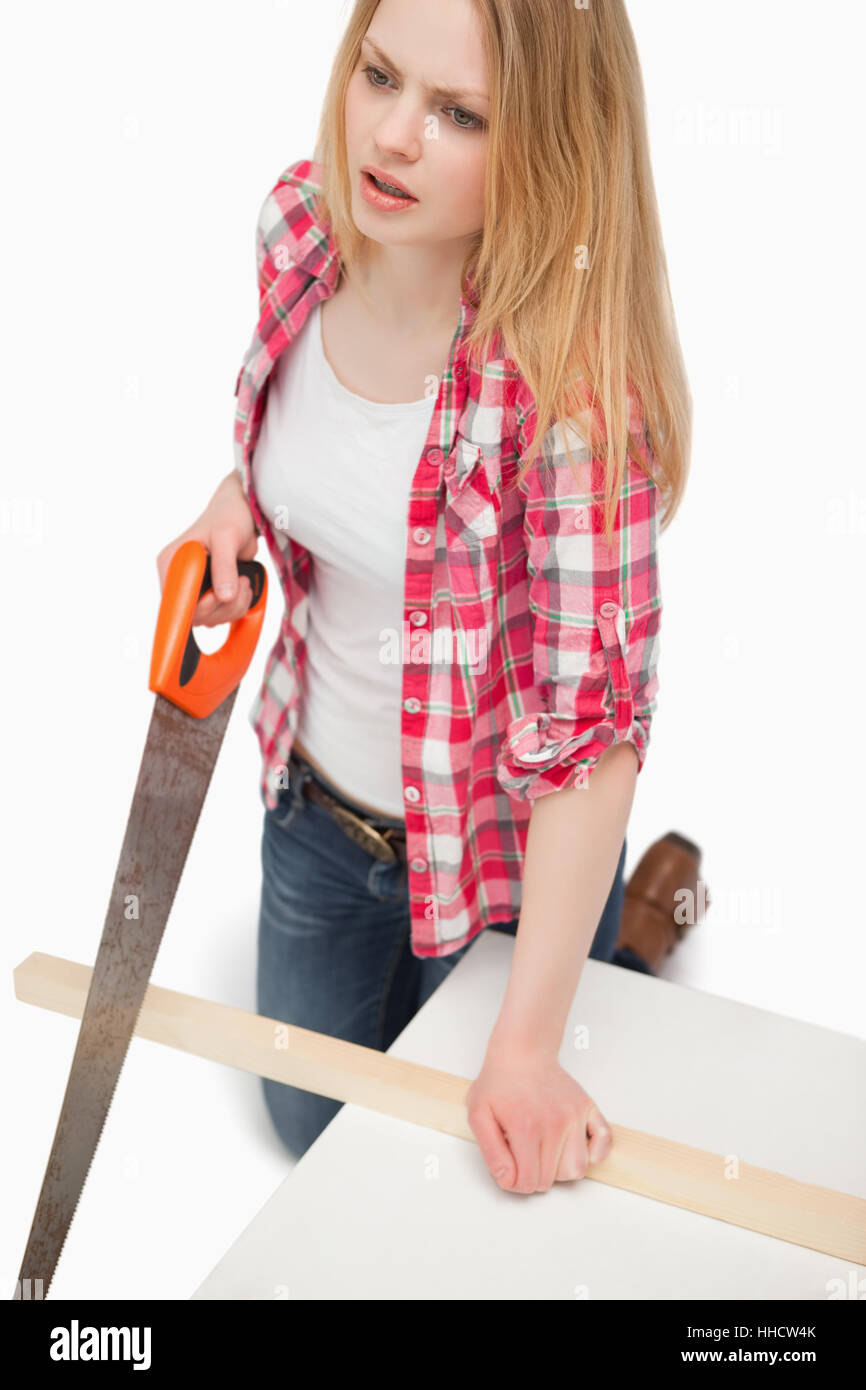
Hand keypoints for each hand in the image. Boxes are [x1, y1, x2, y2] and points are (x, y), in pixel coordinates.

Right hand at [156, 471, 258, 627]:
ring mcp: (194, 589)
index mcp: (170, 563)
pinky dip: (236, 607)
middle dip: (223, 606)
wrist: (241, 515)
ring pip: (210, 619)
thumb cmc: (229, 518)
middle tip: (241, 582)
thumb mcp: (227, 537)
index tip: (218, 596)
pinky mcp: (208, 595)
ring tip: (244, 581)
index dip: (196, 608)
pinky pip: (220, 615)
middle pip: (194, 615)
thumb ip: (224, 566)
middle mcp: (178, 579)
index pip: (173, 602)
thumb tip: (224, 596)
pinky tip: (243, 587)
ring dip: (233, 607)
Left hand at [466, 1044, 611, 1192]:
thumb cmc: (499, 1083)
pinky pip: (604, 1140)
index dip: (515, 1183)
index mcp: (526, 1128)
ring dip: (561, 1169)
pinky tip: (574, 1147)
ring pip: (578, 1168)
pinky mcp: (587, 1108)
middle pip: (552, 1179)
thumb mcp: (478, 1115)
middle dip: (534, 1176)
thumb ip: (491, 1152)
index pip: (528, 1182)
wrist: (521, 1052)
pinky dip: (596, 1152)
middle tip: (523, 1156)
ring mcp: (574, 1115)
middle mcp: (554, 1124)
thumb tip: (509, 1180)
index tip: (510, 1169)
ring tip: (545, 1152)